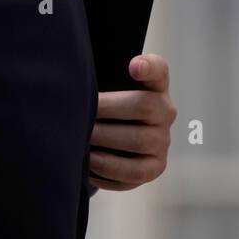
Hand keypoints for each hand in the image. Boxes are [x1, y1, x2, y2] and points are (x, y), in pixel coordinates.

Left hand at [89, 54, 175, 190]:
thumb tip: (74, 79)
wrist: (108, 139)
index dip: (148, 66)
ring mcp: (162, 140)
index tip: (133, 66)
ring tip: (80, 140)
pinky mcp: (155, 167)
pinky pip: (135, 172)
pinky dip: (108, 170)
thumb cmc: (101, 106)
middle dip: (105, 110)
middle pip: (142, 106)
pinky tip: (87, 164)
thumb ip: (94, 76)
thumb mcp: (102, 87)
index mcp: (152, 85)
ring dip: (105, 140)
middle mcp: (164, 111)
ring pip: (139, 140)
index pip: (158, 69)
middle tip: (77, 114)